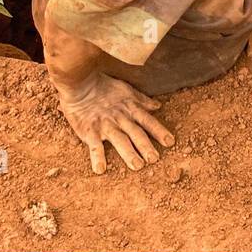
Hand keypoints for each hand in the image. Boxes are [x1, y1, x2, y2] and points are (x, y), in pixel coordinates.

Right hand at [57, 72, 174, 173]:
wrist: (81, 82)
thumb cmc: (104, 86)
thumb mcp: (127, 90)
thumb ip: (142, 100)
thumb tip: (157, 105)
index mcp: (130, 109)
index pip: (148, 121)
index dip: (159, 131)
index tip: (170, 142)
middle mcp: (120, 118)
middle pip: (136, 133)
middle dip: (146, 146)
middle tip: (155, 159)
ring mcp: (105, 125)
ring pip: (119, 140)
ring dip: (129, 153)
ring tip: (138, 166)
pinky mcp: (89, 131)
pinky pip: (94, 145)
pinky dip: (97, 157)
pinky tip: (101, 169)